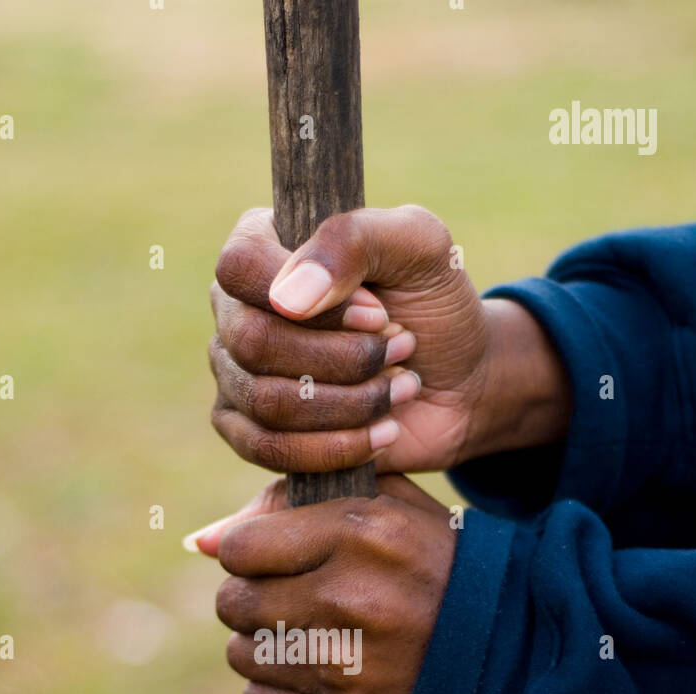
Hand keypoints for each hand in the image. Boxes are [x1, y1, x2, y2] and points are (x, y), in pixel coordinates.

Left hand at [203, 474, 453, 693]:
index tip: (275, 564)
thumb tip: (201, 540)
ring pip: (242, 653)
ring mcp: (346, 664)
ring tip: (311, 642)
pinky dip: (278, 693)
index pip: (240, 548)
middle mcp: (351, 595)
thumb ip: (295, 505)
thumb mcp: (388, 510)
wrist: (510, 659)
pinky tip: (319, 680)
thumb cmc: (435, 571)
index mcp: (361, 531)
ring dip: (264, 649)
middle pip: (233, 601)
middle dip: (252, 603)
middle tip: (292, 607)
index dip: (250, 556)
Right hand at [210, 206, 571, 475]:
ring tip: (400, 388)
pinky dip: (335, 447)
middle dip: (344, 358)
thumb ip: (354, 241)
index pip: (241, 267)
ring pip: (266, 401)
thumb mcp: (417, 246)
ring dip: (350, 402)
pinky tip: (381, 432)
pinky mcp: (250, 432)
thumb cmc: (433, 304)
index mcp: (263, 244)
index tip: (380, 314)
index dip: (314, 301)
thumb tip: (287, 299)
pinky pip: (268, 450)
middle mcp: (236, 308)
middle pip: (253, 342)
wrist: (460, 383)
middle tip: (400, 350)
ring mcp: (235, 373)